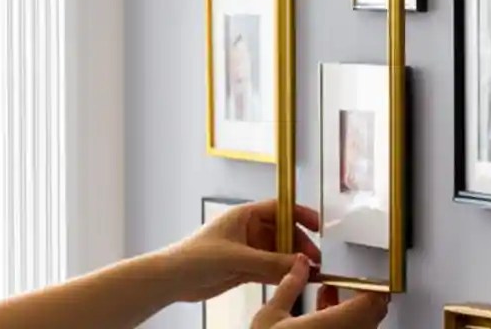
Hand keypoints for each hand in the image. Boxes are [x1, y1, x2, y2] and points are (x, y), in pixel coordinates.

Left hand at [163, 199, 321, 302]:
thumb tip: (299, 264)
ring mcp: (247, 250)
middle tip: (315, 259)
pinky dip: (282, 275)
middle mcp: (248, 231)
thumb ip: (269, 262)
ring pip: (278, 253)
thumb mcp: (236, 258)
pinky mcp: (244, 269)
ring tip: (311, 273)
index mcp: (245, 216)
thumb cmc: (195, 257)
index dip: (301, 215)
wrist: (172, 279)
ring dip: (293, 262)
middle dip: (300, 245)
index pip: (280, 209)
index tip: (319, 226)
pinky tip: (294, 281)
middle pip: (283, 233)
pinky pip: (269, 269)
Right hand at [252, 256, 389, 328]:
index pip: (374, 300)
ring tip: (328, 297)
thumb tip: (300, 263)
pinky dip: (344, 325)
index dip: (372, 283)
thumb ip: (290, 285)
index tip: (360, 274)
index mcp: (335, 325)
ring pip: (363, 327)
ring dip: (352, 310)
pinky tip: (322, 317)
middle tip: (344, 284)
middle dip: (360, 296)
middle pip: (372, 314)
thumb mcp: (271, 316)